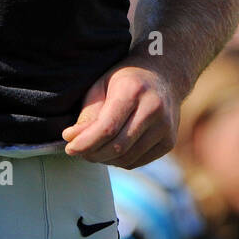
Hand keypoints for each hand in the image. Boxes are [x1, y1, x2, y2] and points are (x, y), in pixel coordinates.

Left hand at [61, 60, 178, 167]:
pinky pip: (137, 162)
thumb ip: (88, 113)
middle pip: (117, 146)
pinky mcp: (169, 142)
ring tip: (93, 150)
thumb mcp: (101, 86)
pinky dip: (119, 161)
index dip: (85, 142)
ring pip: (127, 158)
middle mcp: (154, 109)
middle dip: (92, 154)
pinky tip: (110, 150)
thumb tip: (71, 139)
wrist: (163, 76)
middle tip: (78, 150)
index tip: (69, 148)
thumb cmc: (125, 80)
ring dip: (104, 160)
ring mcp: (165, 127)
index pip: (107, 127)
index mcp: (134, 90)